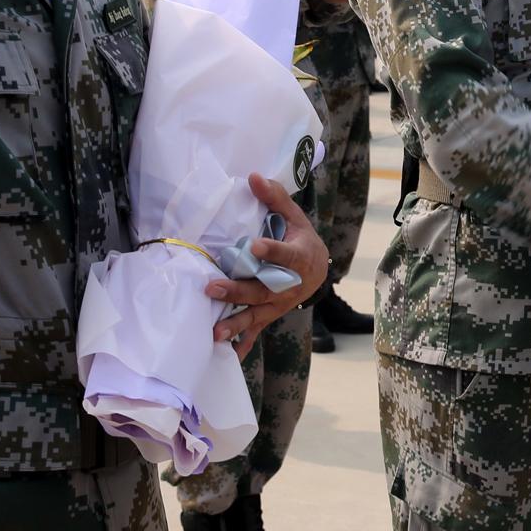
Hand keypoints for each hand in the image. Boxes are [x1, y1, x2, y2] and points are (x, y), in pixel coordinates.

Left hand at [207, 173, 330, 358]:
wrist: (318, 269)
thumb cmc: (301, 238)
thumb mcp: (294, 216)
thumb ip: (275, 198)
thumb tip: (253, 176)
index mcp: (299, 256)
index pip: (285, 254)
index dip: (271, 251)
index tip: (254, 246)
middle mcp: (290, 284)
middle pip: (263, 289)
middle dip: (238, 290)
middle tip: (212, 288)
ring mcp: (280, 302)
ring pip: (257, 313)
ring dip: (235, 322)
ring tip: (214, 330)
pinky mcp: (271, 314)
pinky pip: (257, 330)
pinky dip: (244, 343)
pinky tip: (228, 354)